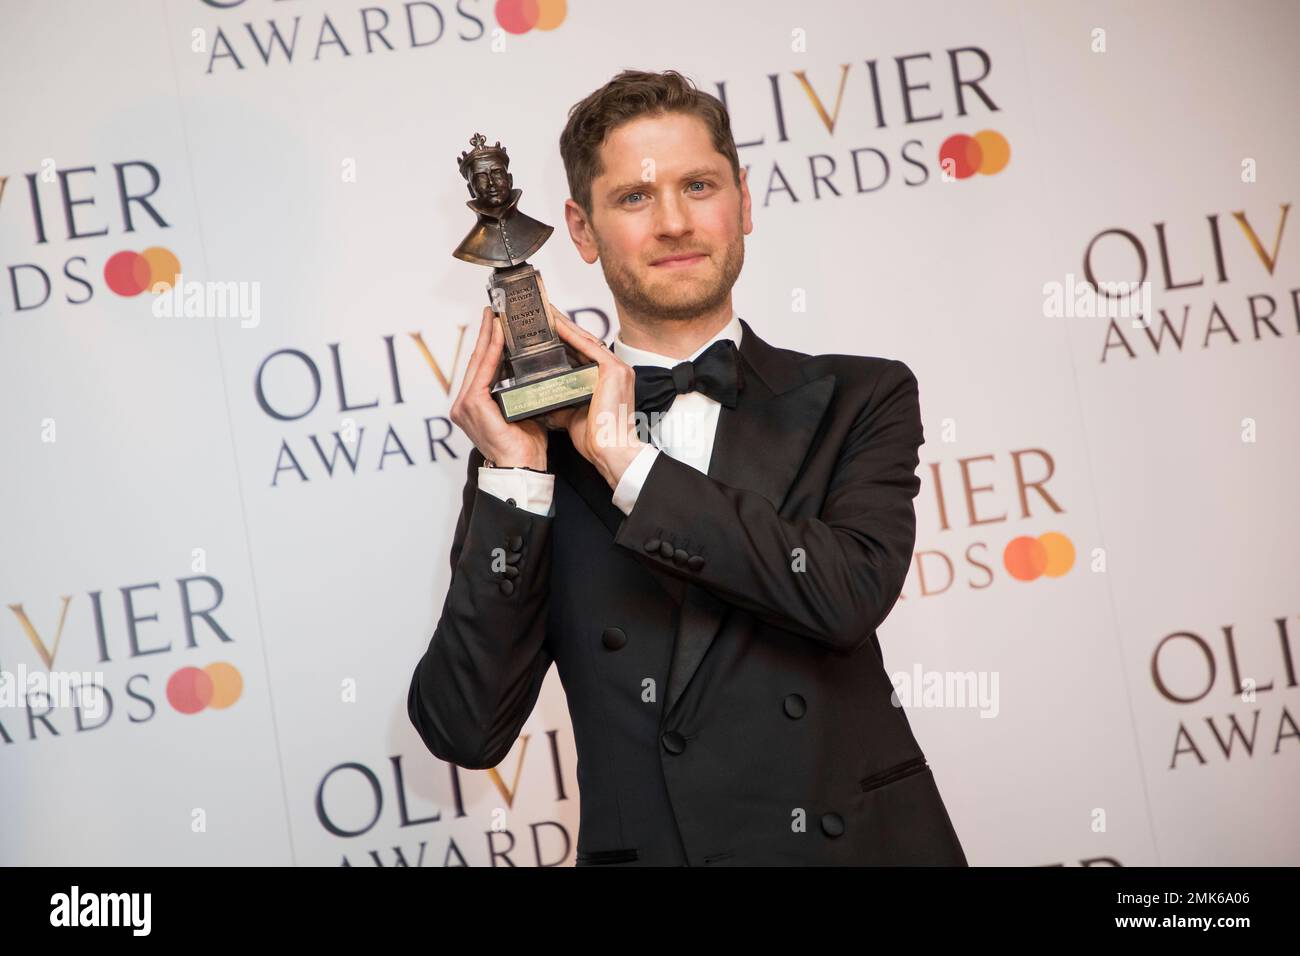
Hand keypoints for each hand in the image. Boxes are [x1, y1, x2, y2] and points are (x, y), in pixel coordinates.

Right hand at [450, 306, 550, 469]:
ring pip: (479, 361)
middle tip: (493, 309)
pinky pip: (484, 371)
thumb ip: (518, 391)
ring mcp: (464, 405)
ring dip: (489, 336)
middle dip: (485, 332)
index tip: (494, 321)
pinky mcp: (472, 405)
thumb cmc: (525, 445)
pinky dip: (493, 351)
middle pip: (477, 360)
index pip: (481, 367)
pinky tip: (500, 334)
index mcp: (473, 405)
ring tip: (497, 315)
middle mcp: (463, 404)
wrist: (523, 468)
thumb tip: (531, 370)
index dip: (487, 342)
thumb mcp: (521, 411)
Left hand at [548, 306, 648, 488]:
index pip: (582, 353)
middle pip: (583, 342)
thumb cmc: (596, 439)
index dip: (564, 339)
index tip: (547, 330)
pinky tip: (554, 323)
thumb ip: (560, 402)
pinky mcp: (613, 370)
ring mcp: (616, 368)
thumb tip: (539, 399)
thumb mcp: (571, 415)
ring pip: (584, 339)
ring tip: (544, 311)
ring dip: (563, 325)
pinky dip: (569, 333)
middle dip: (562, 327)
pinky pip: (587, 346)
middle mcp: (615, 370)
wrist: (611, 452)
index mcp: (608, 380)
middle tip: (542, 311)